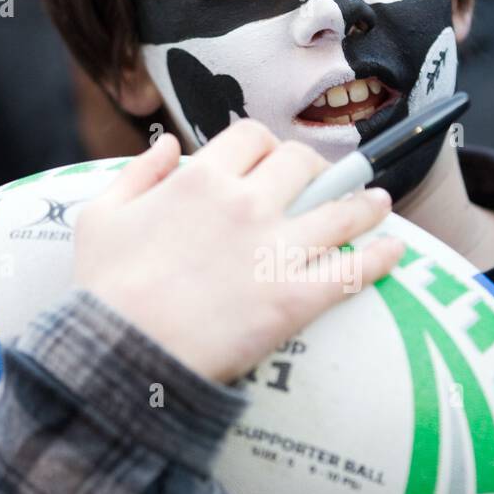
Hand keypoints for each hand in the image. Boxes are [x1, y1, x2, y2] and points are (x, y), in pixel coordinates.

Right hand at [71, 120, 403, 383]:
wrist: (121, 356)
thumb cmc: (104, 290)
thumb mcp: (100, 217)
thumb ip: (137, 173)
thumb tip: (168, 146)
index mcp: (201, 179)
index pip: (252, 137)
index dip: (264, 147)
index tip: (268, 163)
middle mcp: (246, 204)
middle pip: (302, 163)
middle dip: (314, 169)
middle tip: (320, 184)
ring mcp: (275, 250)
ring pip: (342, 208)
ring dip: (365, 202)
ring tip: (379, 204)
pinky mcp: (295, 298)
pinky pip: (354, 269)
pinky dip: (380, 257)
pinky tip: (393, 251)